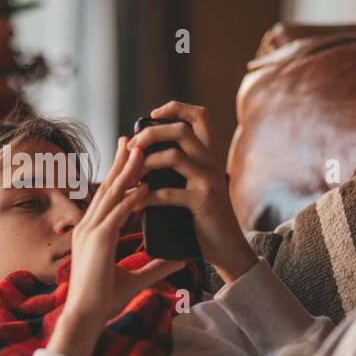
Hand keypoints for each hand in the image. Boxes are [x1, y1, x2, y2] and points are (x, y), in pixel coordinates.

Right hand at [48, 136, 185, 355]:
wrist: (86, 316)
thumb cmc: (103, 300)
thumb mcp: (135, 279)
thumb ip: (156, 267)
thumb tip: (179, 261)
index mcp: (93, 232)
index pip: (107, 196)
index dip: (119, 174)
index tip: (131, 156)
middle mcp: (88, 226)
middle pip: (108, 187)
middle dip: (122, 162)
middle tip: (133, 138)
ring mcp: (91, 232)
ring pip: (112, 194)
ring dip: (127, 171)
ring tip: (141, 150)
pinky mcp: (98, 241)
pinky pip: (116, 213)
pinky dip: (131, 198)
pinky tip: (145, 186)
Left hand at [129, 100, 257, 286]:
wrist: (226, 248)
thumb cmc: (203, 217)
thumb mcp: (193, 185)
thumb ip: (177, 167)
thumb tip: (140, 152)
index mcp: (209, 154)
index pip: (200, 115)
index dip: (176, 108)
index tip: (152, 114)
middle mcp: (213, 162)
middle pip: (181, 130)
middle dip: (150, 134)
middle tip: (131, 148)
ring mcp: (209, 180)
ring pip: (174, 156)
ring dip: (144, 164)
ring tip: (129, 178)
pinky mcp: (204, 201)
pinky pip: (169, 193)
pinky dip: (147, 197)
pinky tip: (135, 204)